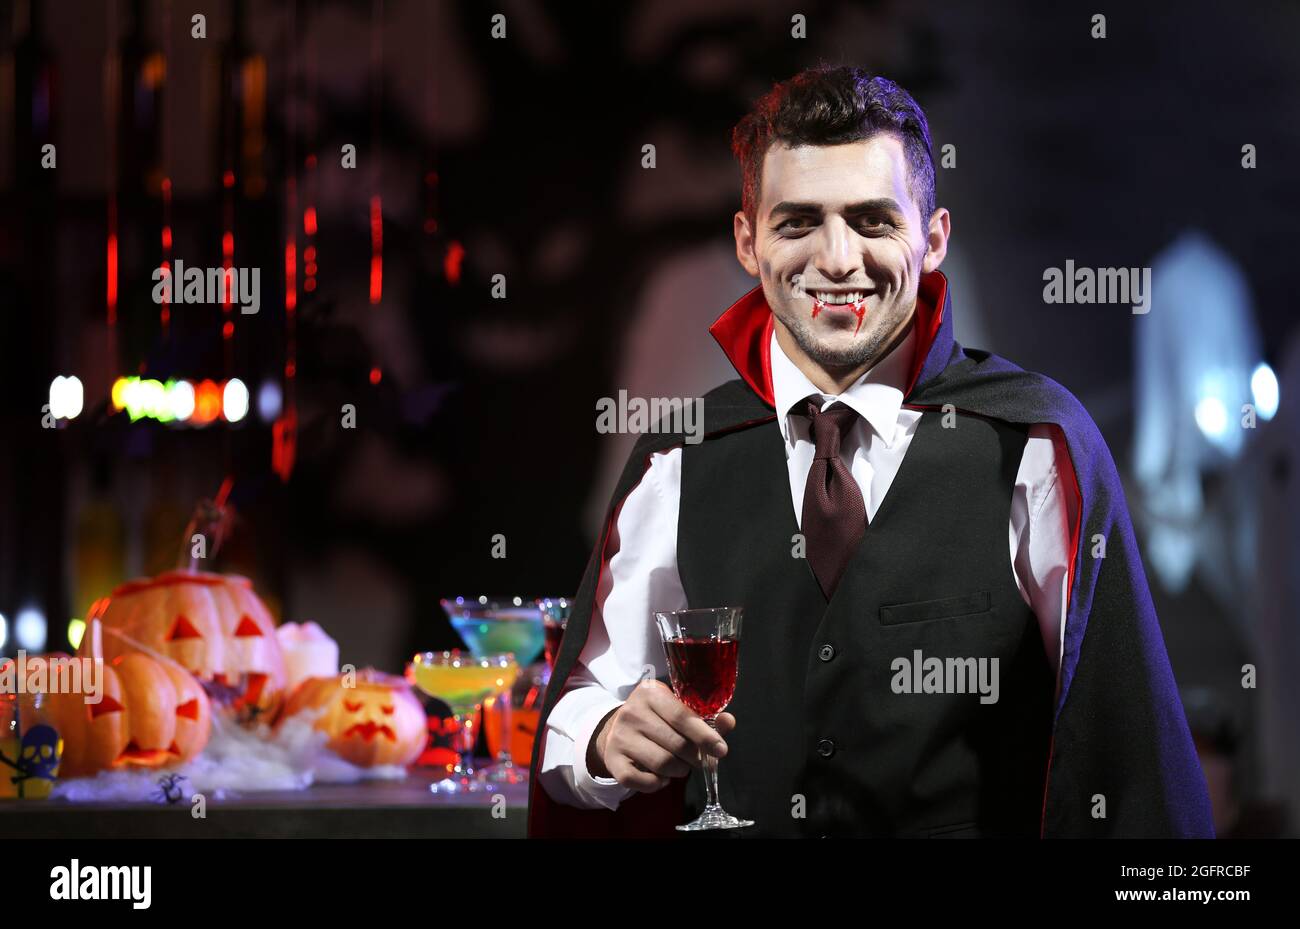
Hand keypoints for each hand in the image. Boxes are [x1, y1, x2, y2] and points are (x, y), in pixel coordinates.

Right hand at [587, 680, 735, 792]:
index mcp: (650, 693)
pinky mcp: (613, 760)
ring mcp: (620, 736)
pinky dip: (659, 784)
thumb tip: (729, 722)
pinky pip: (644, 782)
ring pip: (662, 764)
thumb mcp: (677, 709)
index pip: (682, 717)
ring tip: (680, 766)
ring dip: (680, 771)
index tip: (721, 750)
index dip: (704, 736)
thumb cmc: (656, 719)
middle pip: (676, 744)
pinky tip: (661, 776)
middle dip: (694, 757)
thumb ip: (705, 717)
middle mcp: (632, 712)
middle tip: (698, 760)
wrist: (616, 730)